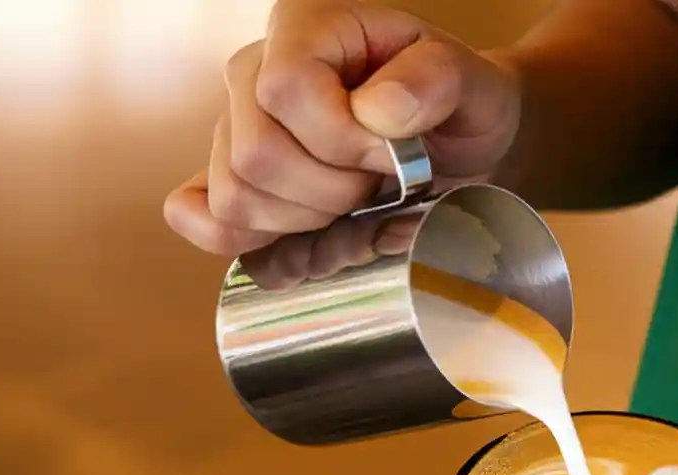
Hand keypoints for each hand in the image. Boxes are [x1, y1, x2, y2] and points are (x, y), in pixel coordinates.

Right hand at [164, 0, 519, 284]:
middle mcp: (254, 72)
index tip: (393, 153)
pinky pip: (202, 219)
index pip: (284, 90)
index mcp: (307, 29)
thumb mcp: (475, 84)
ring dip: (307, 221)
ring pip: (235, 198)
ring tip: (354, 202)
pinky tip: (304, 235)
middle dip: (332, 191)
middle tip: (377, 182)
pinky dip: (254, 242)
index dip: (342, 140)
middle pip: (255, 155)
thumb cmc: (460, 109)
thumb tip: (377, 109)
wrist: (458, 146)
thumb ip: (436, 80)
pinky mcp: (232, 179)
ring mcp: (235, 128)